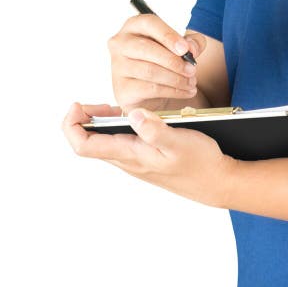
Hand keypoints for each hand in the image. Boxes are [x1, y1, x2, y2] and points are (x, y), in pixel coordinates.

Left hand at [61, 101, 234, 207]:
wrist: (215, 182)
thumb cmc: (199, 162)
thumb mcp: (179, 141)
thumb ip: (154, 129)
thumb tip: (132, 114)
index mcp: (129, 155)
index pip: (84, 145)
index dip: (72, 126)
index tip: (77, 105)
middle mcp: (127, 160)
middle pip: (89, 143)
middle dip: (84, 120)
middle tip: (93, 103)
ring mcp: (135, 160)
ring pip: (104, 144)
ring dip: (100, 124)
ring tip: (111, 108)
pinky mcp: (144, 158)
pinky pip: (120, 143)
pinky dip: (117, 128)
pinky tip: (133, 117)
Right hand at [107, 15, 205, 112]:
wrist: (152, 91)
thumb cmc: (166, 60)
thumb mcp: (182, 47)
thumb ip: (192, 42)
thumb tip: (191, 48)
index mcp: (134, 26)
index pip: (149, 23)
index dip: (168, 35)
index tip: (185, 49)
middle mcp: (120, 43)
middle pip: (146, 48)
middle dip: (173, 61)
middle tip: (192, 69)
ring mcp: (118, 67)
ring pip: (149, 71)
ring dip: (176, 78)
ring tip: (192, 82)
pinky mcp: (121, 89)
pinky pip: (149, 89)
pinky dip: (172, 91)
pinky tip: (185, 91)